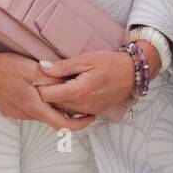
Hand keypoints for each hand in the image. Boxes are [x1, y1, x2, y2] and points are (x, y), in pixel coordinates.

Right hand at [0, 46, 88, 130]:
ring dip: (51, 107)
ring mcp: (16, 113)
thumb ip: (53, 79)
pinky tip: (38, 91)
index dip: (79, 124)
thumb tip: (69, 85)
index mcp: (34, 108)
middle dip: (66, 112)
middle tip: (79, 101)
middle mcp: (26, 115)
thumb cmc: (7, 67)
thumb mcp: (33, 69)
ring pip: (40, 113)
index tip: (91, 118)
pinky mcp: (9, 110)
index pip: (62, 124)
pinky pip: (29, 110)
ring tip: (60, 92)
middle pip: (52, 118)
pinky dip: (38, 104)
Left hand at [37, 45, 159, 117]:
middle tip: (50, 78)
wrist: (132, 74)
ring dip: (58, 98)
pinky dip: (69, 103)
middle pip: (52, 104)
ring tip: (62, 83)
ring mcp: (87, 111)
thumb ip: (63, 66)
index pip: (47, 95)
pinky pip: (73, 112)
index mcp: (78, 91)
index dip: (40, 86)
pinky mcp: (93, 113)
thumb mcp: (86, 59)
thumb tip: (42, 67)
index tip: (41, 76)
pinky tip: (72, 91)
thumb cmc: (110, 63)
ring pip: (62, 109)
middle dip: (48, 92)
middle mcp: (81, 105)